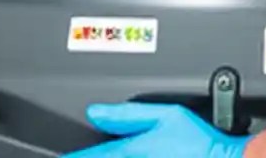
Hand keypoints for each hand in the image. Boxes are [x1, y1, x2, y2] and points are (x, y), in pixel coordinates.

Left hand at [64, 103, 250, 157]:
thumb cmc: (200, 143)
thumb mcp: (167, 115)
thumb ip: (129, 115)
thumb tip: (96, 112)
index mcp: (130, 151)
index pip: (93, 156)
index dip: (74, 157)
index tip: (65, 157)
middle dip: (87, 157)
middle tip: (71, 156)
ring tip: (94, 155)